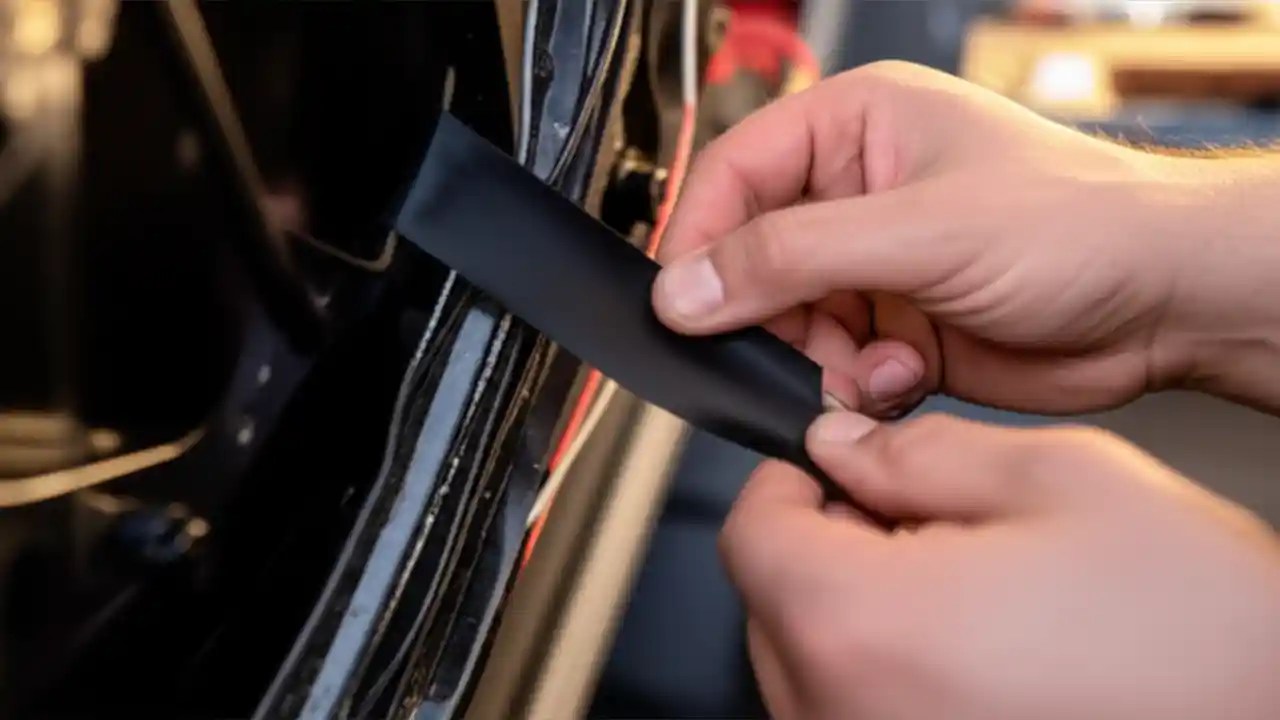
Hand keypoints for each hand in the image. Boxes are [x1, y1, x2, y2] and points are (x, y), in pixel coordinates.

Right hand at [651, 61, 1258, 415]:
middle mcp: (859, 195)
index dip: (700, 239)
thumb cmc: (1078, 223)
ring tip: (870, 367)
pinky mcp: (899, 329)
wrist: (1166, 302)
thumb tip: (688, 287)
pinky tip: (905, 376)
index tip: (681, 302)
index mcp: (856, 128)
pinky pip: (834, 367)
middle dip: (770, 318)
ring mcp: (878, 266)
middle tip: (795, 349)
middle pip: (754, 261)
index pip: (735, 176)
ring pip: (791, 325)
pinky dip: (856, 385)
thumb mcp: (918, 230)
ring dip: (819, 361)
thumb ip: (790, 258)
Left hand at [723, 413, 1279, 719]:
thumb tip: (842, 446)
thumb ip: (918, 453)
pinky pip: (854, 711)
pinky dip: (890, 670)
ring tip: (972, 592)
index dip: (789, 480)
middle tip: (923, 520)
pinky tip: (981, 652)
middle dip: (831, 543)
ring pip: (810, 660)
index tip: (833, 465)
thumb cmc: (1200, 636)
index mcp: (859, 625)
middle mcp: (842, 714)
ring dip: (863, 609)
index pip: (749, 533)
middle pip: (773, 599)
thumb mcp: (1060, 480)